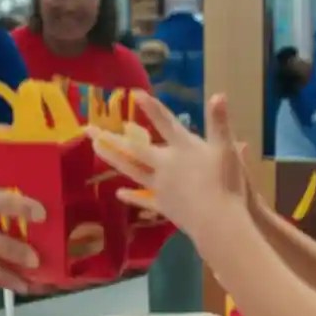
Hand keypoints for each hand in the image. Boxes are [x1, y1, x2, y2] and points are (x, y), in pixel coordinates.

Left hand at [89, 92, 248, 239]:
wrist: (218, 222)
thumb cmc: (225, 183)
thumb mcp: (226, 149)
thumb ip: (220, 122)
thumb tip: (218, 95)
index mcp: (183, 148)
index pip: (165, 122)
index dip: (151, 108)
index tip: (134, 93)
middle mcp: (165, 164)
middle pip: (135, 148)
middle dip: (112, 137)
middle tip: (88, 129)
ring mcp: (161, 186)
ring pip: (132, 170)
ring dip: (113, 158)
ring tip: (95, 148)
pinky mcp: (163, 206)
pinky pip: (143, 199)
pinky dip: (131, 196)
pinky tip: (118, 193)